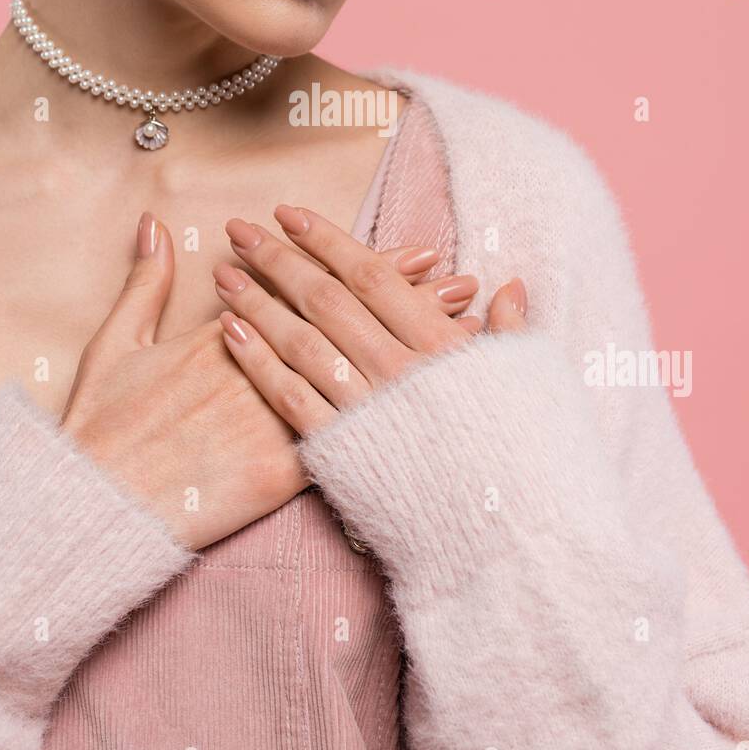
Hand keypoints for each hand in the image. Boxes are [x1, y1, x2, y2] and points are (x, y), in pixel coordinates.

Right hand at [60, 212, 479, 551]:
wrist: (93, 502)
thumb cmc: (101, 426)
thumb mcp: (115, 344)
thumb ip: (145, 283)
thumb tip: (154, 224)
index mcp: (228, 335)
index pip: (312, 289)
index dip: (367, 268)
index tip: (412, 251)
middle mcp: (261, 370)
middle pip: (349, 325)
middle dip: (409, 297)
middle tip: (457, 275)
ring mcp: (273, 421)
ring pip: (359, 373)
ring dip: (414, 344)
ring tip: (464, 323)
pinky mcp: (279, 473)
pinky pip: (347, 437)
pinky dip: (397, 413)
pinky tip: (440, 400)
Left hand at [211, 204, 527, 436]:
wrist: (505, 535)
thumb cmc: (521, 456)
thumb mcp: (524, 383)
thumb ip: (511, 331)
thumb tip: (510, 287)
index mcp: (439, 345)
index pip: (372, 276)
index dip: (327, 240)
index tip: (290, 214)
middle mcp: (397, 370)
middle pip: (326, 300)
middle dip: (278, 260)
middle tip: (239, 230)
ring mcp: (365, 410)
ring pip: (300, 343)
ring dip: (257, 304)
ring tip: (223, 275)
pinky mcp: (341, 451)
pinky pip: (291, 399)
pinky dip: (258, 363)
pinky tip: (230, 334)